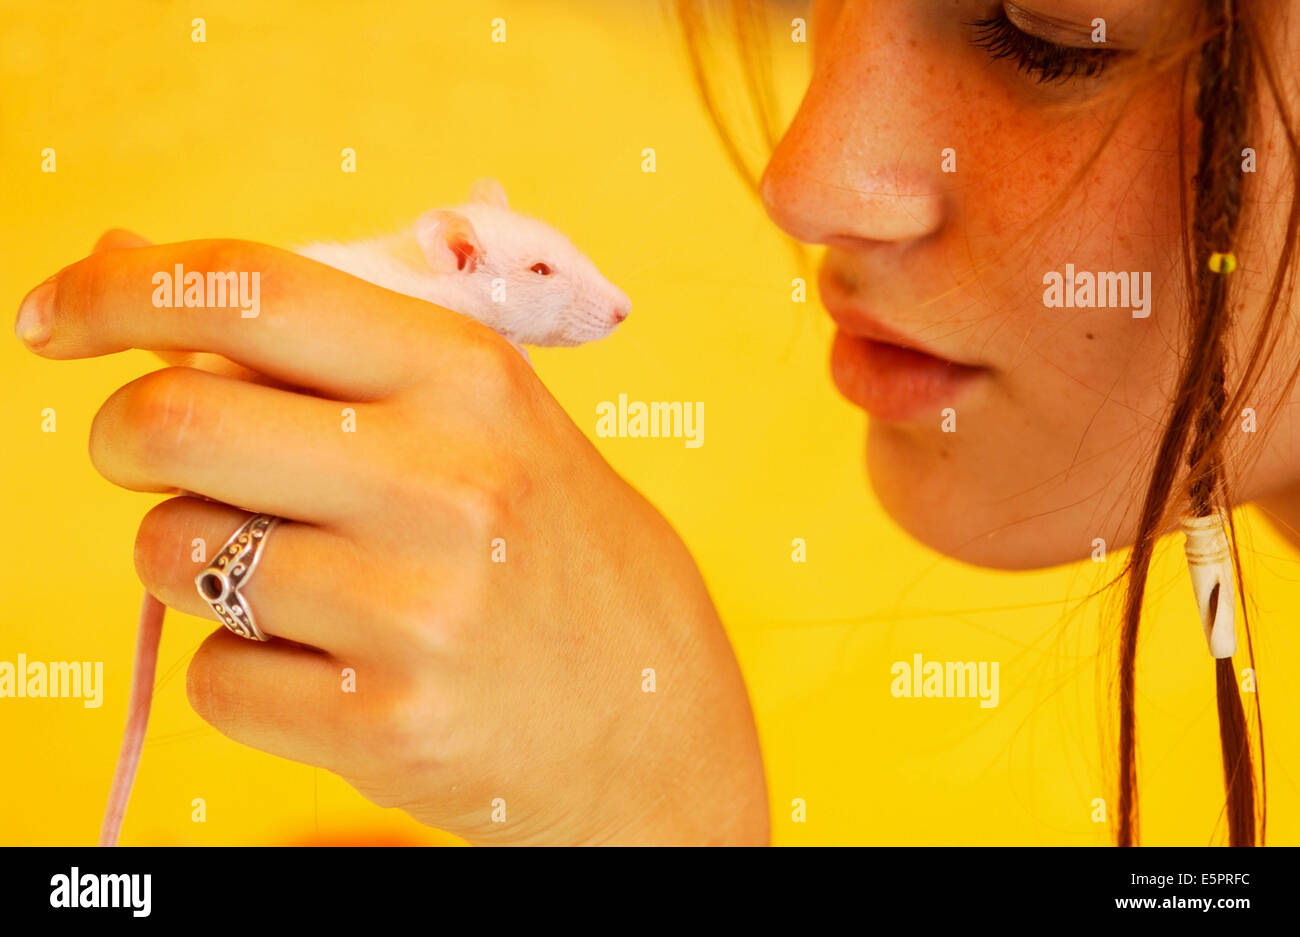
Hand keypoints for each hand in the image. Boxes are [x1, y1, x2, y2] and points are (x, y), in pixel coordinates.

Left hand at [15, 233, 768, 844]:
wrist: (654, 720)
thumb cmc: (550, 551)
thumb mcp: (478, 424)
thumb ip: (321, 354)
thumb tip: (123, 266)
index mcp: (470, 379)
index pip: (257, 288)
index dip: (123, 290)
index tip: (52, 316)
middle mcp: (445, 482)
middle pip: (174, 422)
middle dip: (123, 437)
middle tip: (147, 455)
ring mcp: (417, 610)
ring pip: (174, 555)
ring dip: (192, 562)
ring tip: (293, 582)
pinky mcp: (386, 725)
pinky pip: (214, 679)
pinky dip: (240, 669)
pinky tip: (328, 668)